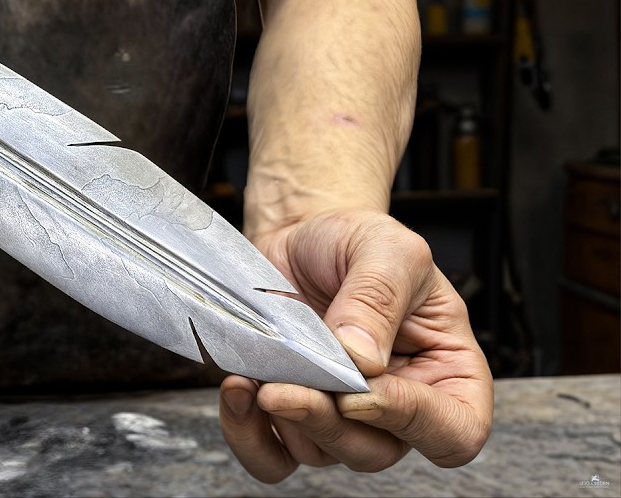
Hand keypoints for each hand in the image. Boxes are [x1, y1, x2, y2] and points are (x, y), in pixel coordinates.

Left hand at [218, 209, 492, 481]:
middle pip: (375, 452)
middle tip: (286, 388)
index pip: (452, 431)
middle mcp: (396, 408)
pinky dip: (249, 437)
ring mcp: (340, 417)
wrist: (297, 236)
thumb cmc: (355, 243)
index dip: (412, 421)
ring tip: (258, 381)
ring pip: (320, 455)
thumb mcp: (386, 248)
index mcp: (446, 372)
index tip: (361, 387)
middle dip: (327, 424)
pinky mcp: (289, 415)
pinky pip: (271, 457)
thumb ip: (379, 297)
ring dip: (286, 423)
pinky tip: (239, 392)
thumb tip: (362, 359)